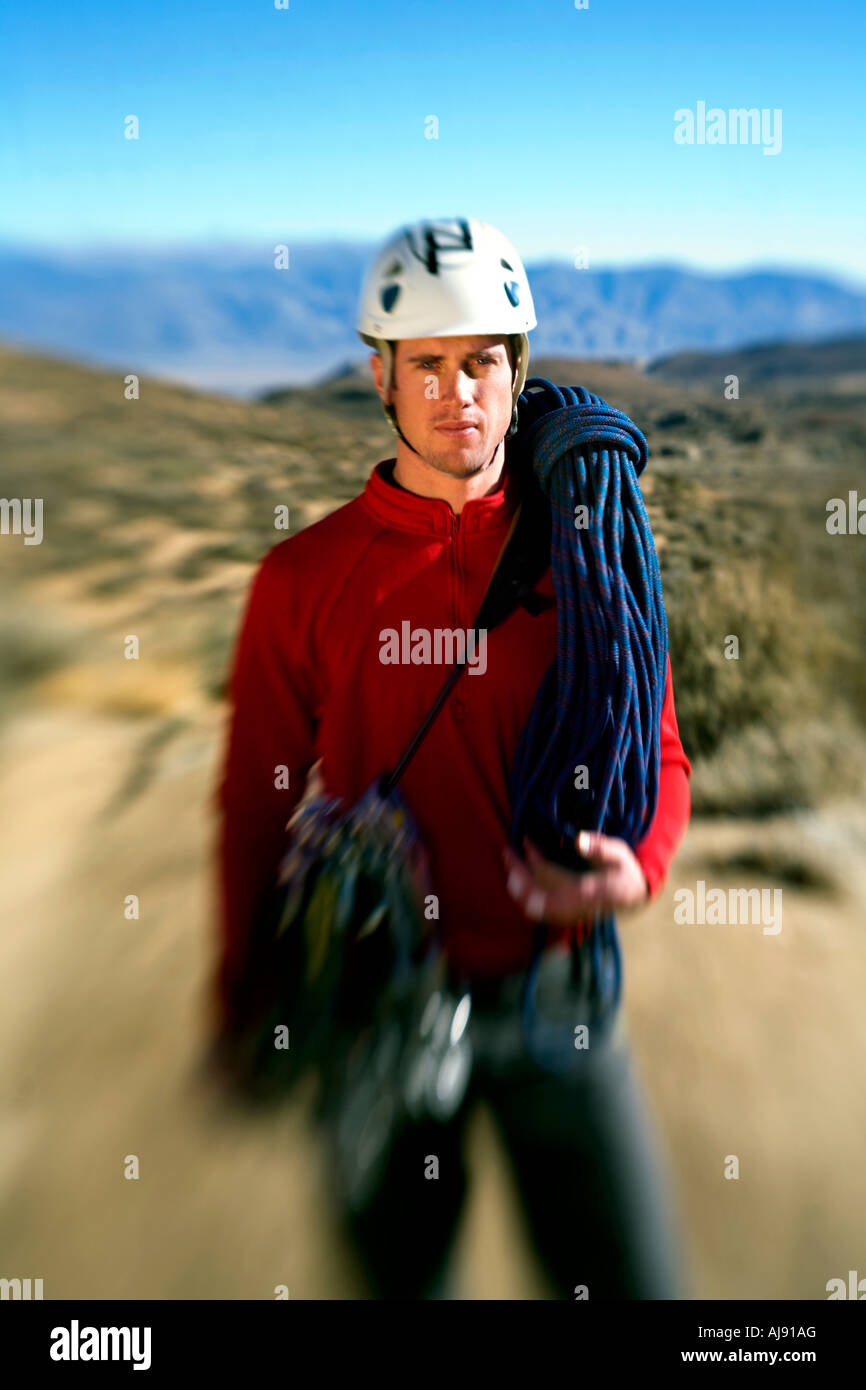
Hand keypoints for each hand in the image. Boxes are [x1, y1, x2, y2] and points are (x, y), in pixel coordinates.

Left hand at [503, 830, 649, 926]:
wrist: (632, 897)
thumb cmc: (625, 872)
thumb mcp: (620, 854)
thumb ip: (601, 847)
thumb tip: (578, 840)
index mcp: (584, 890)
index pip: (548, 874)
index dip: (533, 856)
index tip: (525, 839)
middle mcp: (571, 906)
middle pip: (533, 893)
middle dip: (516, 872)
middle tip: (506, 851)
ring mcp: (566, 914)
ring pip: (532, 905)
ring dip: (516, 886)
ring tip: (508, 863)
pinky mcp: (563, 916)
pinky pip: (537, 911)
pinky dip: (523, 897)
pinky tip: (517, 881)